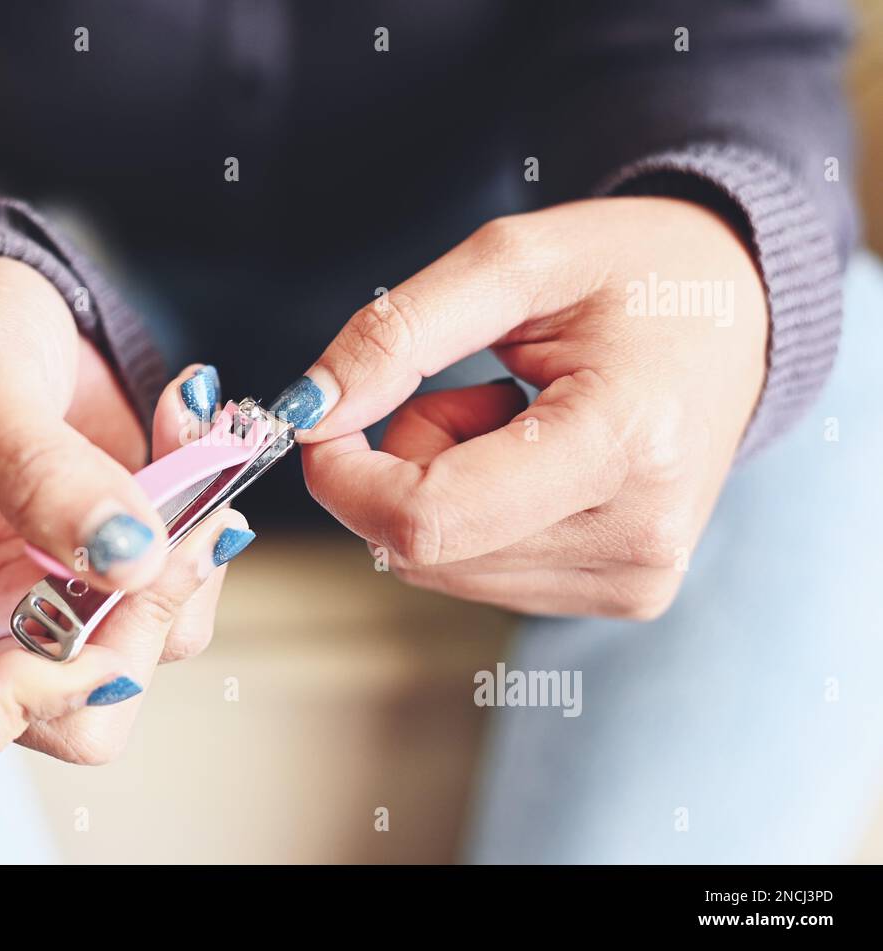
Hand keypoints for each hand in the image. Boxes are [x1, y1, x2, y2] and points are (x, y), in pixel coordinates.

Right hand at [0, 257, 250, 807]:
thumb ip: (39, 468)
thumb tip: (128, 557)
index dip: (10, 710)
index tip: (72, 611)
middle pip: (64, 726)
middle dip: (133, 633)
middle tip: (158, 527)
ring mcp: (30, 617)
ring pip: (134, 670)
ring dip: (180, 573)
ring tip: (180, 459)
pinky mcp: (94, 588)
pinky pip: (174, 609)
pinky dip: (197, 539)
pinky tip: (183, 453)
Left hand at [276, 197, 767, 619]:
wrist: (737, 314)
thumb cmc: (632, 270)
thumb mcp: (512, 261)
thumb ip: (396, 335)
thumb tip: (309, 413)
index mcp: (624, 441)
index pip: (429, 519)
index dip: (344, 478)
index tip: (323, 419)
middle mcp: (637, 536)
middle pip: (422, 549)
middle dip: (395, 469)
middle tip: (460, 390)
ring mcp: (634, 579)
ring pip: (437, 568)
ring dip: (432, 488)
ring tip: (511, 415)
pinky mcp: (622, 593)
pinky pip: (475, 572)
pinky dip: (467, 514)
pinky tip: (530, 457)